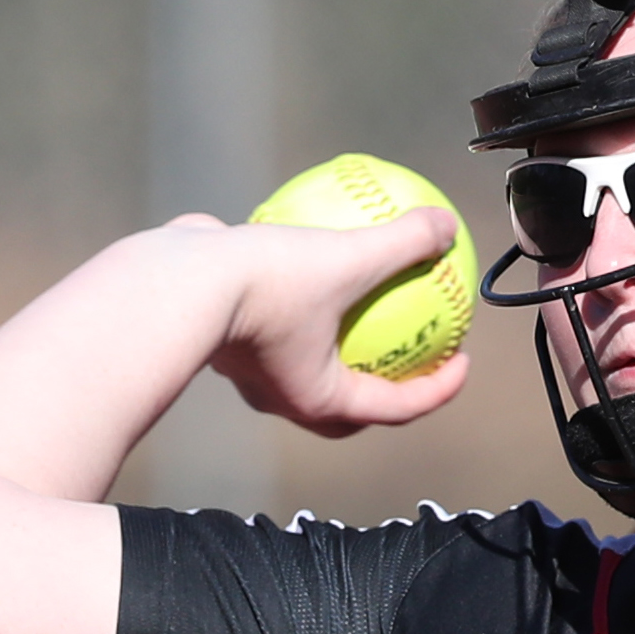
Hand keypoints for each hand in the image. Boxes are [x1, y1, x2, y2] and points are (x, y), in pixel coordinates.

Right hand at [186, 209, 470, 436]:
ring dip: (335, 346)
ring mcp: (252, 369)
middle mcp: (284, 395)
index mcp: (321, 400)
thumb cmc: (266, 283)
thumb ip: (401, 244)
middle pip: (349, 407)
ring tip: (360, 306)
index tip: (461, 361)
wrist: (174, 280)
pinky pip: (274, 322)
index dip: (438, 388)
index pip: (397, 408)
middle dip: (383, 389)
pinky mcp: (228, 336)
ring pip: (306, 366)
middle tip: (412, 355)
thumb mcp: (349, 257)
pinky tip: (308, 256)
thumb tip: (444, 225)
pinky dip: (298, 302)